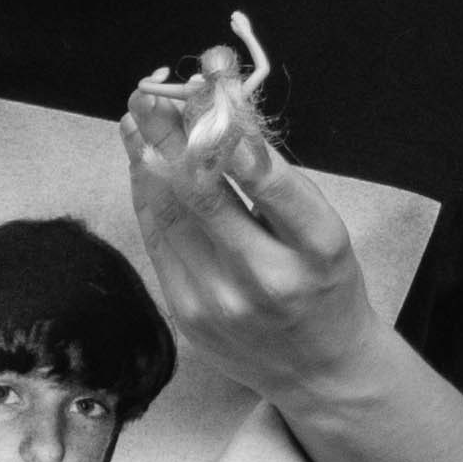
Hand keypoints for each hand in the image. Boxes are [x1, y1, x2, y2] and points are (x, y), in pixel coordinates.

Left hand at [128, 109, 384, 410]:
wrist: (318, 371)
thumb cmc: (325, 285)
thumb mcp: (325, 230)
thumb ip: (278, 182)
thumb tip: (223, 116)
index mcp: (318, 251)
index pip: (275, 187)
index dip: (235, 138)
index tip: (209, 94)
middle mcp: (267, 279)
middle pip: (206, 194)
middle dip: (173, 134)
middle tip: (151, 90)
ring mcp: (219, 301)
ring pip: (170, 212)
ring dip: (147, 155)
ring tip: (137, 113)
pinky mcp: (186, 313)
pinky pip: (157, 238)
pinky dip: (146, 192)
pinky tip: (141, 158)